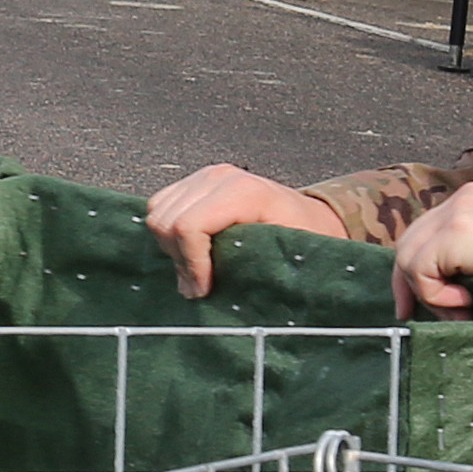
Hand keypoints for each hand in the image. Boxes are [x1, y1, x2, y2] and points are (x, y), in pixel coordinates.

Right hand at [143, 162, 348, 298]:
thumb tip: (200, 296)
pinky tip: (193, 250)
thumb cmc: (305, 239)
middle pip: (167, 220)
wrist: (314, 219)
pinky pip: (160, 205)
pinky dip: (169, 233)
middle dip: (180, 259)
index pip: (188, 226)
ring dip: (172, 247)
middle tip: (199, 285)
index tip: (203, 289)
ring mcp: (206, 175)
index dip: (190, 264)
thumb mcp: (284, 258)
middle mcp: (220, 177)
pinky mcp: (196, 181)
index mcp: (243, 192)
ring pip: (158, 212)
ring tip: (196, 268)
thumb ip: (247, 272)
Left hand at [392, 183, 472, 319]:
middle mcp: (463, 197)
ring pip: (409, 257)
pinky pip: (419, 269)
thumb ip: (470, 257)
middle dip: (414, 285)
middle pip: (409, 242)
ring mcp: (459, 211)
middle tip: (430, 316)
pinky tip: (470, 303)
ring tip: (467, 311)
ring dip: (430, 294)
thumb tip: (433, 282)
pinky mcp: (458, 231)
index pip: (425, 234)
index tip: (412, 305)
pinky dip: (436, 295)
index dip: (415, 272)